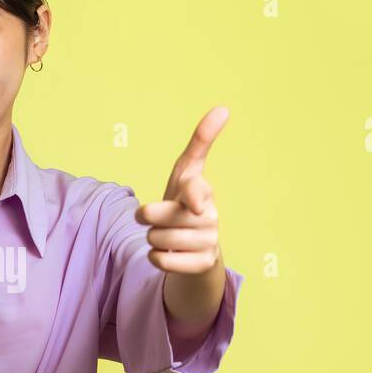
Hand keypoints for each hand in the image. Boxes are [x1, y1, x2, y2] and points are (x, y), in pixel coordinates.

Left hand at [134, 106, 228, 274]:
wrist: (196, 246)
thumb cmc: (184, 203)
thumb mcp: (186, 173)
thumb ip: (201, 142)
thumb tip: (224, 108)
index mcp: (202, 191)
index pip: (193, 191)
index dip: (191, 197)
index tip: (192, 205)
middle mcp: (210, 215)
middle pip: (156, 216)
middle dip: (147, 218)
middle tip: (158, 218)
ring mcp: (209, 241)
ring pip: (156, 239)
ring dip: (152, 238)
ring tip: (167, 235)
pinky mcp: (203, 264)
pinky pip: (162, 260)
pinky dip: (156, 257)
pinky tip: (168, 253)